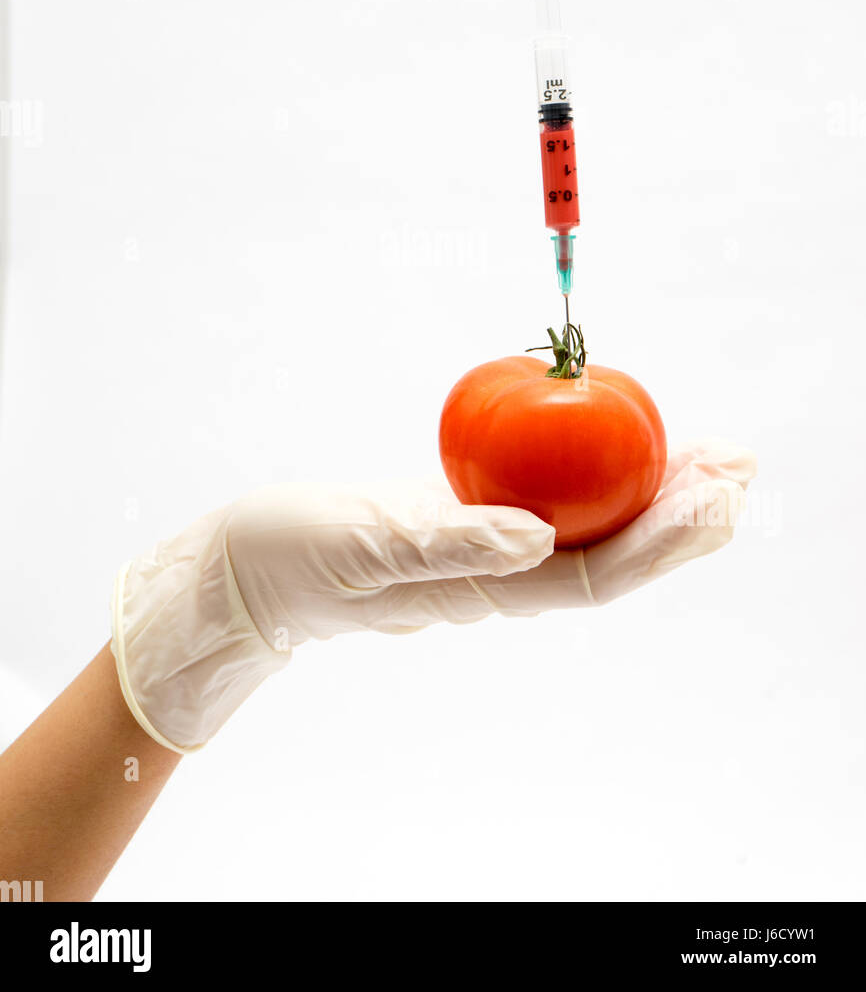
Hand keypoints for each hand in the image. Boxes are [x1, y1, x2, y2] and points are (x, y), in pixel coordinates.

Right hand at [112, 439, 754, 752]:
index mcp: (487, 592)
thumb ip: (449, 544)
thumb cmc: (300, 556)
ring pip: (592, 530)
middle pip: (614, 556)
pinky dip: (599, 478)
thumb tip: (537, 537)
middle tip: (741, 465)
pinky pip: (555, 505)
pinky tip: (622, 448)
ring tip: (709, 458)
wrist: (251, 565)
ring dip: (655, 498)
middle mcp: (503, 579)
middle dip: (683, 517)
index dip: (664, 539)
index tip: (715, 493)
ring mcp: (491, 554)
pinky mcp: (473, 524)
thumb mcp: (367, 545)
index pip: (598, 575)